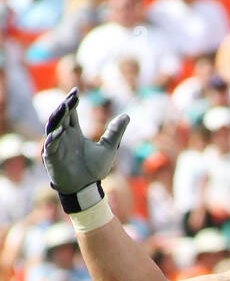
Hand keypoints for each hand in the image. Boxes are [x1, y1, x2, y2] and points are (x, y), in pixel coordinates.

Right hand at [42, 88, 128, 203]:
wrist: (87, 189)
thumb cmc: (95, 170)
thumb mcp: (109, 148)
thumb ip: (115, 132)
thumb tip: (127, 115)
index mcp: (74, 133)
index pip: (70, 112)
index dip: (71, 101)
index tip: (76, 91)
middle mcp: (63, 136)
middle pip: (60, 115)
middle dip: (64, 105)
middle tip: (71, 97)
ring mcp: (56, 145)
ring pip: (53, 126)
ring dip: (58, 116)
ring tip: (65, 107)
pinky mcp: (51, 156)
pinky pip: (51, 144)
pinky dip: (55, 137)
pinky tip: (61, 131)